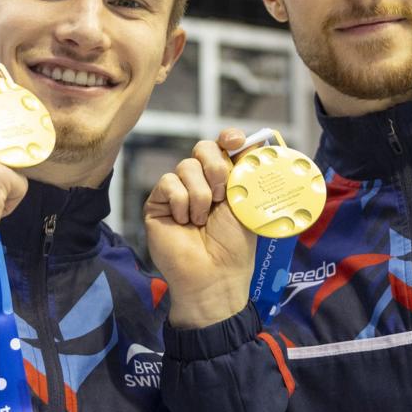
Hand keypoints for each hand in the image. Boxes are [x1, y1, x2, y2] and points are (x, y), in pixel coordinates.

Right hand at [145, 129, 257, 328]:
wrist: (213, 273)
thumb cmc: (234, 245)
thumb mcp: (247, 204)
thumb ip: (247, 174)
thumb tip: (253, 143)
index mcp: (224, 181)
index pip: (224, 146)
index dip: (229, 138)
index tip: (236, 142)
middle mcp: (201, 182)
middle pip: (203, 148)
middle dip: (215, 166)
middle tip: (220, 194)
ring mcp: (178, 191)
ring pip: (186, 166)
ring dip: (200, 194)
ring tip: (202, 220)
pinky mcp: (158, 203)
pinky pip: (169, 183)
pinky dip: (181, 202)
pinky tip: (185, 222)